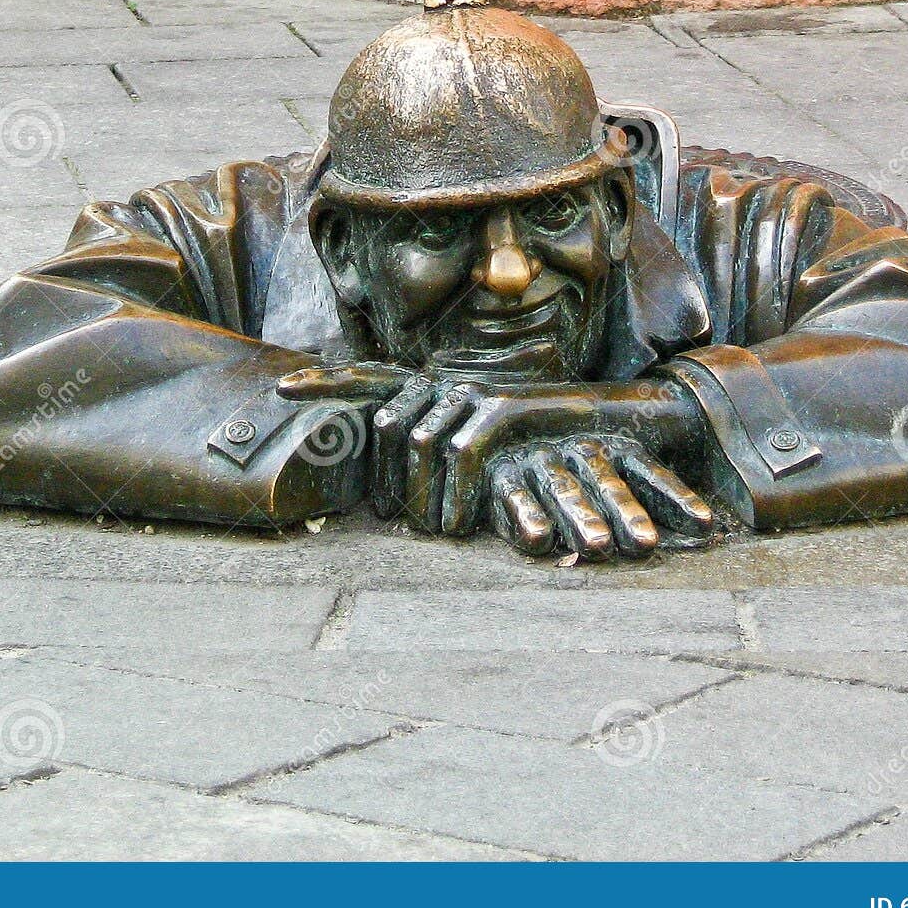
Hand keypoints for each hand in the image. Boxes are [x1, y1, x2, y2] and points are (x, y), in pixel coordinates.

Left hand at [279, 365, 713, 554]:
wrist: (625, 426)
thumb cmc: (557, 452)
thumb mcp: (494, 456)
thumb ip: (450, 456)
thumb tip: (403, 493)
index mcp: (445, 392)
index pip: (374, 377)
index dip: (328, 379)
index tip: (283, 386)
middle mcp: (456, 384)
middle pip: (387, 423)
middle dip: (381, 477)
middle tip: (393, 520)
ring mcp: (481, 392)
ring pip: (417, 440)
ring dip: (418, 495)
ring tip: (435, 530)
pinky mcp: (508, 408)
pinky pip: (458, 450)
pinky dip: (450, 490)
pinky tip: (455, 522)